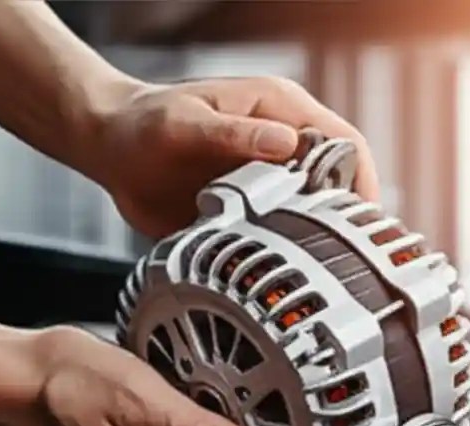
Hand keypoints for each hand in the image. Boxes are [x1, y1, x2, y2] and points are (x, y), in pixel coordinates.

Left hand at [86, 76, 380, 237]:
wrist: (107, 148)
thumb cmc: (142, 123)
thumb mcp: (183, 124)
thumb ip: (232, 134)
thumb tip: (286, 144)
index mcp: (280, 111)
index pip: (343, 142)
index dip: (360, 179)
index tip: (362, 217)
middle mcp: (282, 145)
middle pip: (338, 183)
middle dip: (343, 217)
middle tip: (339, 251)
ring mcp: (268, 179)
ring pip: (314, 213)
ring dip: (316, 238)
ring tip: (310, 264)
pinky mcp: (252, 209)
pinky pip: (282, 234)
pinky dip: (285, 254)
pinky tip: (278, 271)